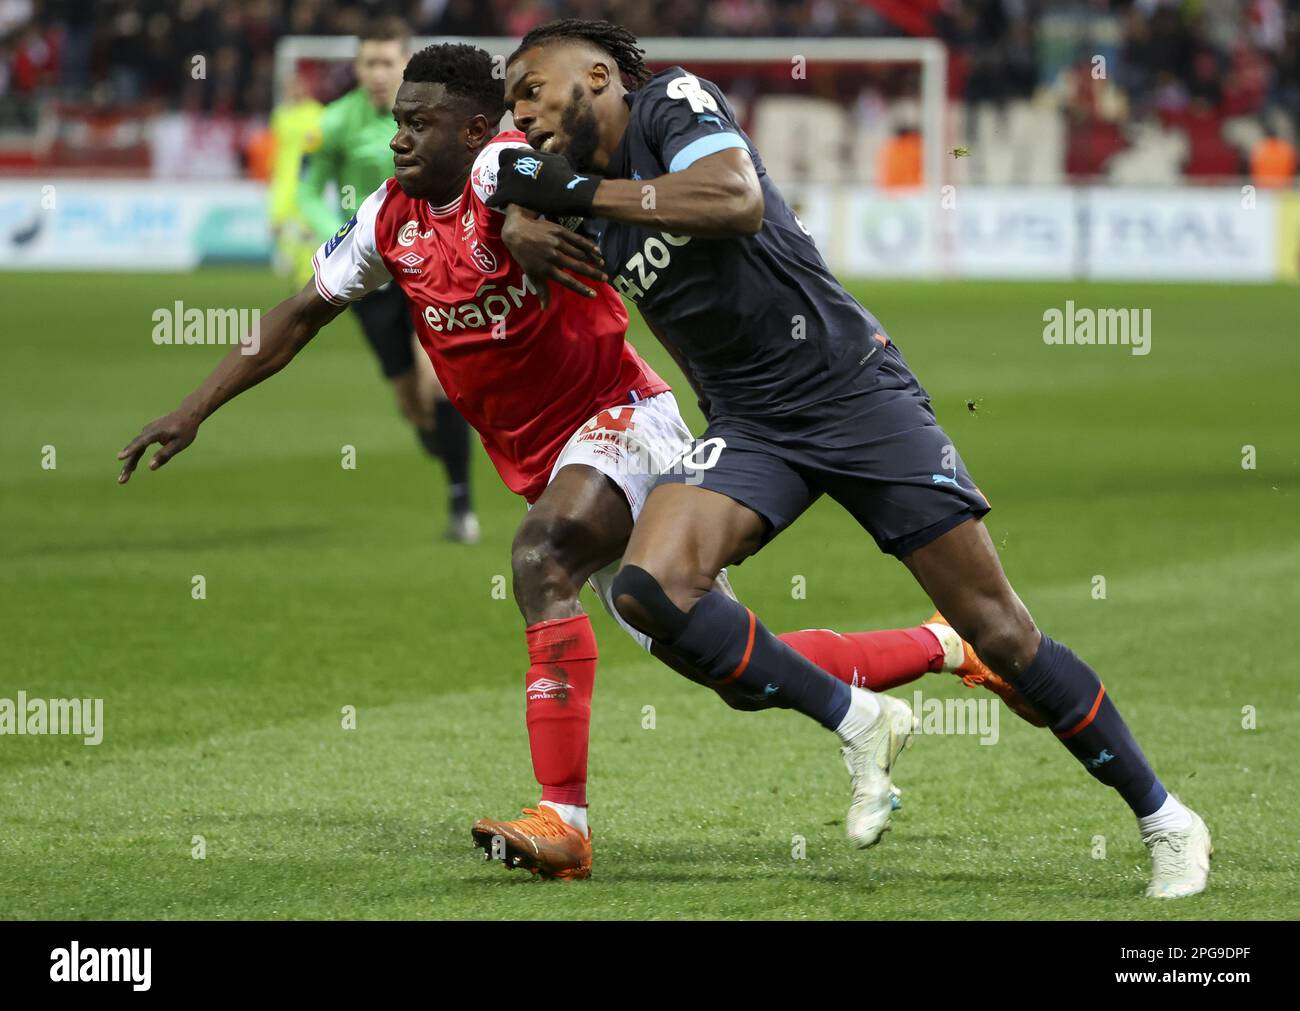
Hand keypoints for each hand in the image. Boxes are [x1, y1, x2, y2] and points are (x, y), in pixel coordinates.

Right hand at [116, 407, 201, 483]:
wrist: (187, 413)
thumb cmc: (186, 430)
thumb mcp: (179, 444)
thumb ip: (165, 455)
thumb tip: (150, 467)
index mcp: (157, 432)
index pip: (142, 442)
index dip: (131, 450)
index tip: (120, 457)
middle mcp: (148, 430)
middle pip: (135, 448)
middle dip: (128, 465)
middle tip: (121, 480)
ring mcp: (146, 431)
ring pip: (136, 448)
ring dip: (130, 462)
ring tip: (124, 478)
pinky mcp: (148, 433)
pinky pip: (139, 446)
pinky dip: (135, 456)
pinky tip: (132, 468)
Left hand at [486, 148, 600, 217]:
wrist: (568, 191)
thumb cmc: (564, 174)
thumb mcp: (551, 157)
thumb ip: (536, 155)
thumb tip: (530, 154)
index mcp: (519, 153)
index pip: (504, 157)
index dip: (508, 166)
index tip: (514, 175)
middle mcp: (511, 164)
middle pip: (501, 174)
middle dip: (506, 181)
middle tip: (514, 190)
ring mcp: (509, 179)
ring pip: (499, 187)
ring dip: (503, 193)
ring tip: (510, 201)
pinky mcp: (510, 195)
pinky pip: (495, 199)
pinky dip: (494, 202)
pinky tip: (497, 205)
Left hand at [501, 208, 605, 308]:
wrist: (517, 230)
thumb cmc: (524, 255)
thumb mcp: (530, 274)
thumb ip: (541, 290)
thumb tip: (545, 308)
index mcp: (547, 269)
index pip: (568, 282)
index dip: (582, 289)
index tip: (593, 294)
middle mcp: (554, 257)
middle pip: (578, 267)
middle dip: (593, 274)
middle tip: (604, 278)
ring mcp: (558, 243)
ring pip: (580, 253)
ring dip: (593, 260)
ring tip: (602, 265)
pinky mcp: (560, 232)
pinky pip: (577, 240)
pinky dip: (588, 246)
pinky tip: (597, 250)